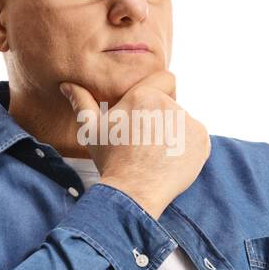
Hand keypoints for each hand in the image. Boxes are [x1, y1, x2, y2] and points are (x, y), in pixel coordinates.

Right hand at [59, 69, 209, 219]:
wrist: (133, 192)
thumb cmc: (111, 160)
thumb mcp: (91, 130)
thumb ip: (82, 102)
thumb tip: (67, 85)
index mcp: (143, 96)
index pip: (166, 78)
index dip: (159, 91)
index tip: (149, 110)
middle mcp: (169, 105)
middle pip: (173, 104)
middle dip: (162, 117)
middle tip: (146, 141)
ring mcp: (188, 123)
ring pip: (183, 122)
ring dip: (174, 132)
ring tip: (156, 154)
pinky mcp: (201, 141)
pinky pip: (196, 138)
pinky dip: (187, 147)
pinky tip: (169, 160)